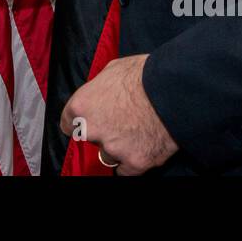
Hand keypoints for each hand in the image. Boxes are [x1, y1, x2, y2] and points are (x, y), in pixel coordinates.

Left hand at [59, 54, 178, 174]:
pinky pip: (127, 170)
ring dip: (118, 147)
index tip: (90, 121)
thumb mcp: (113, 70)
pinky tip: (144, 146)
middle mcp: (92, 130)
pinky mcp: (134, 163)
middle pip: (89, 139)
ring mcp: (113, 148)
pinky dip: (134, 161)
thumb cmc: (144, 74)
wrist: (173, 91)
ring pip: (109, 155)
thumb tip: (99, 93)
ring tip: (137, 131)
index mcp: (82, 106)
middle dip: (102, 132)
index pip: (68, 123)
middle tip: (121, 121)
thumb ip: (100, 87)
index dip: (80, 122)